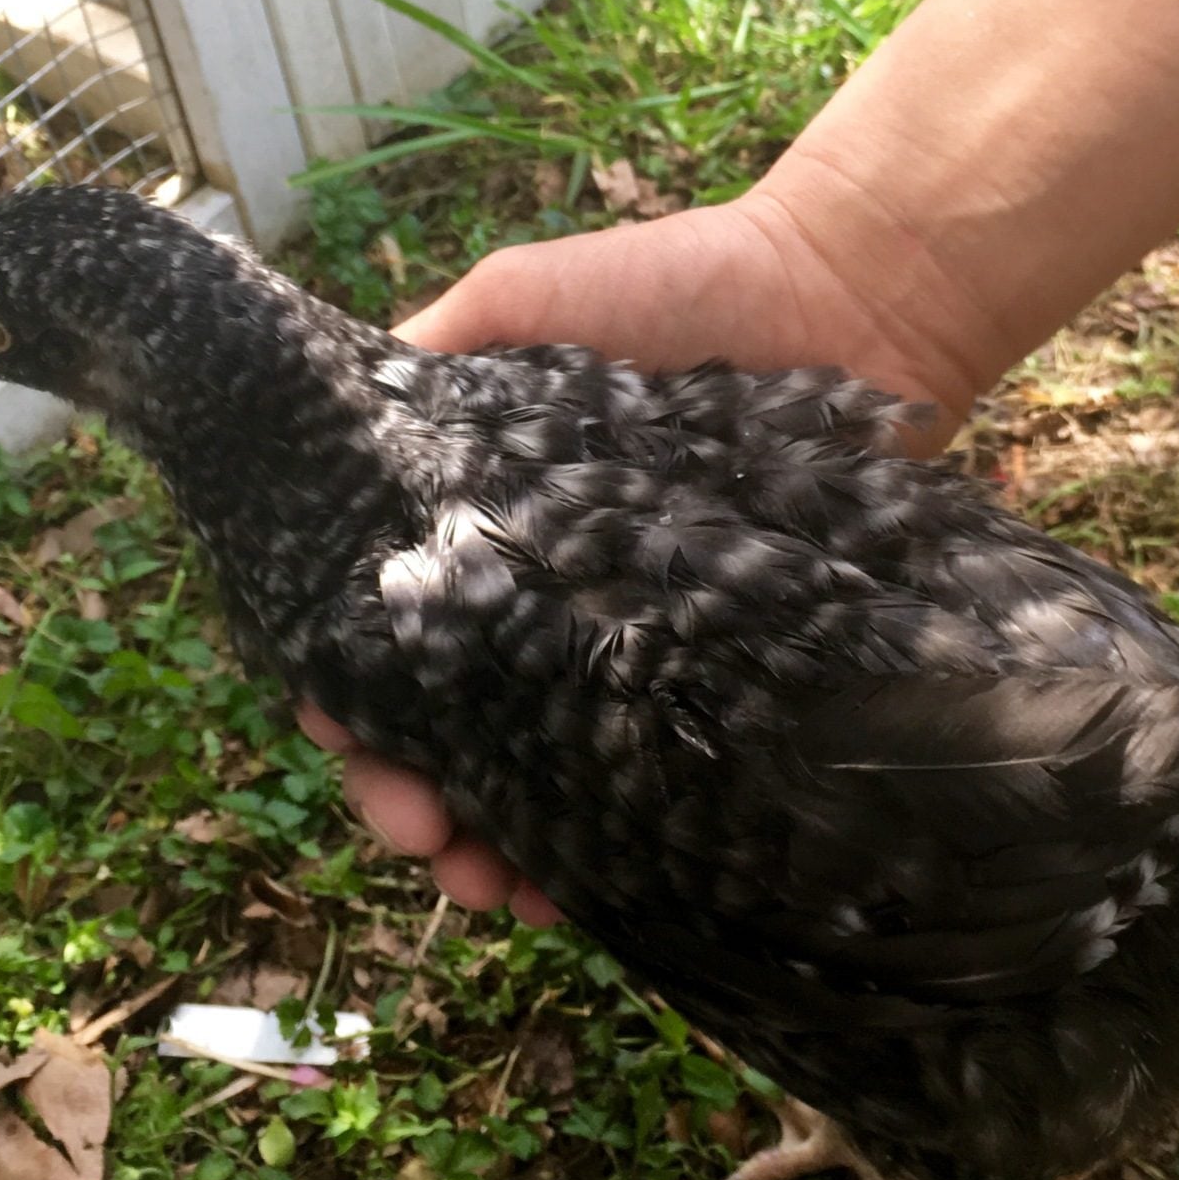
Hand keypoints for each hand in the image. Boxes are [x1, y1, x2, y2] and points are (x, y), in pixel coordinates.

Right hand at [303, 190, 977, 919]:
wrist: (850, 294)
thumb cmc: (679, 284)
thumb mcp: (524, 298)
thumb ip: (434, 355)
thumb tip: (328, 433)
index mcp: (477, 521)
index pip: (383, 629)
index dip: (351, 702)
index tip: (354, 748)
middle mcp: (539, 594)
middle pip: (450, 724)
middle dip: (421, 802)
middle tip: (434, 853)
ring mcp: (625, 641)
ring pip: (540, 771)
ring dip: (504, 845)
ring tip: (501, 895)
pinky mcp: (711, 669)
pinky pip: (650, 774)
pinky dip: (612, 840)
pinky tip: (590, 889)